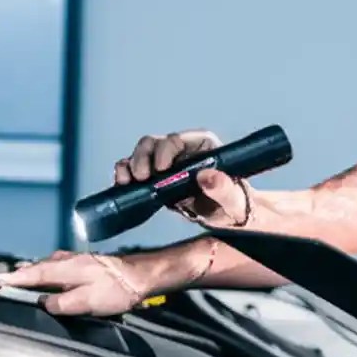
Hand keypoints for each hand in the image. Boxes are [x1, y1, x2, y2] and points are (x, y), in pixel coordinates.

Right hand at [0, 250, 151, 316]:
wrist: (139, 275)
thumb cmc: (116, 288)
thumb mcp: (86, 302)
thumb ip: (58, 305)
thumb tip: (42, 305)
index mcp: (54, 270)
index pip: (12, 279)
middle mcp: (54, 262)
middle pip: (15, 274)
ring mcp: (62, 263)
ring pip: (29, 273)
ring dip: (10, 283)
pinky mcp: (70, 268)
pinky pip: (41, 275)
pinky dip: (27, 282)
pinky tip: (28, 289)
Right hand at [116, 130, 252, 226]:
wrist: (227, 216)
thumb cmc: (235, 205)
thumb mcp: (234, 201)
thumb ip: (224, 189)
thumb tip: (206, 176)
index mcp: (202, 145)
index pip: (176, 140)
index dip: (164, 150)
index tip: (161, 169)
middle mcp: (180, 150)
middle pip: (153, 143)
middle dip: (142, 158)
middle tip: (141, 177)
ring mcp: (165, 162)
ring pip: (140, 154)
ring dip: (129, 165)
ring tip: (126, 181)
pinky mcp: (153, 177)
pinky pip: (133, 170)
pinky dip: (124, 175)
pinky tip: (121, 185)